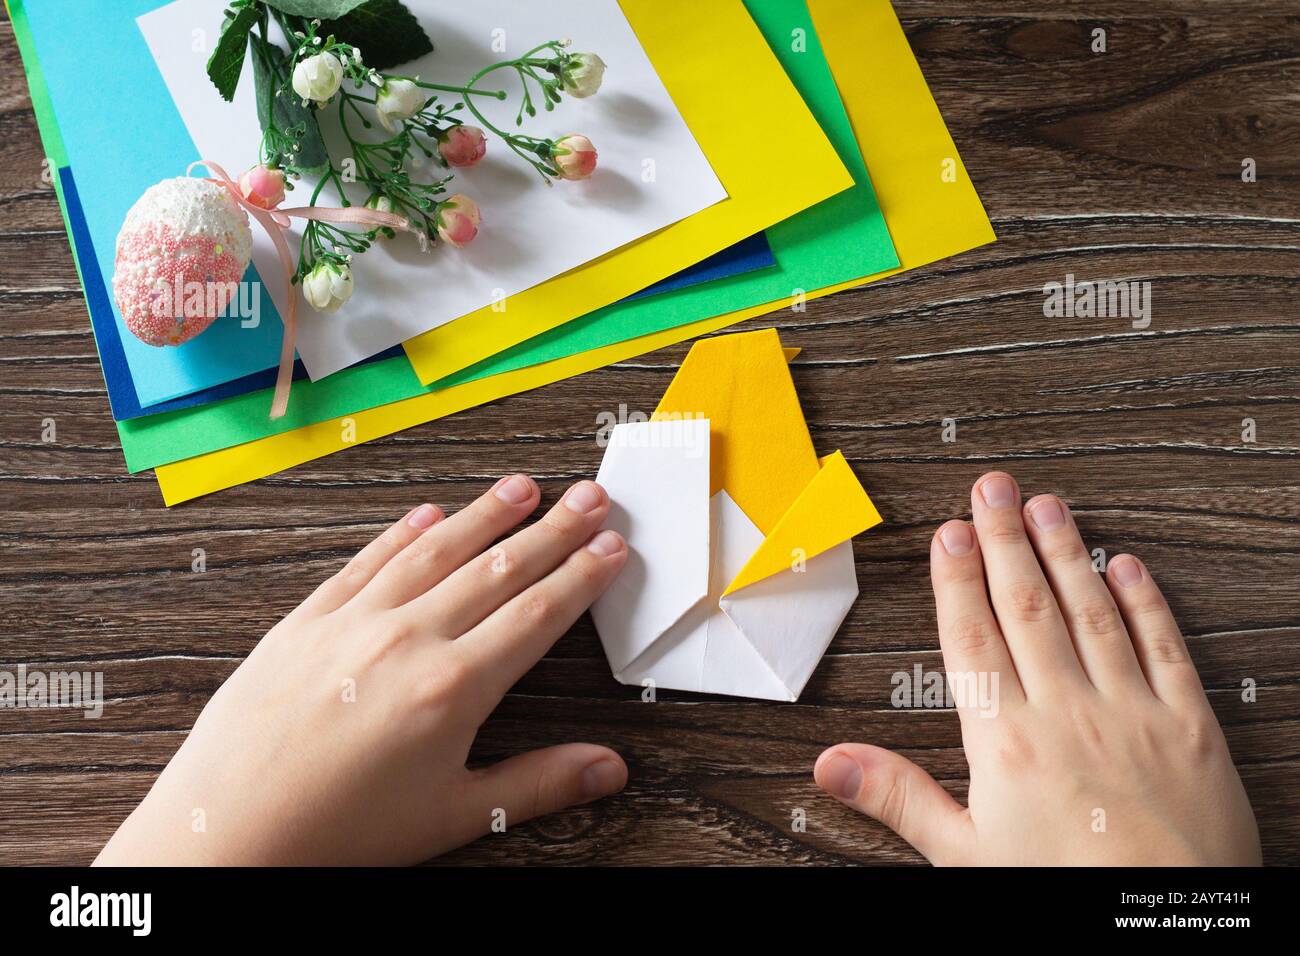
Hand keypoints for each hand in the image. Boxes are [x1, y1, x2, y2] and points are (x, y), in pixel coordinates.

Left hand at [96, 475, 628, 864]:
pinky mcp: (307, 619)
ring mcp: (355, 621)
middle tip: (589, 495)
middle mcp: (409, 638)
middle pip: (499, 568)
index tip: (611, 544)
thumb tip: (607, 768)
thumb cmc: (338, 832)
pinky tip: (426, 514)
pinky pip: (365, 561)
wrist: (229, 829)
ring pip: (436, 550)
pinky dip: (401, 533)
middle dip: (553, 528)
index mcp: (454, 687)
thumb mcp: (453, 814)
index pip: (539, 612)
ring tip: (520, 488)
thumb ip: (538, 783)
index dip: (583, 573)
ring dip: (484, 515)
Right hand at [814, 472, 1259, 864]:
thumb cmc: (1064, 895)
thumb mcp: (966, 857)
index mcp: (1007, 741)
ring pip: (1092, 611)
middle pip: (1027, 606)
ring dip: (1067, 551)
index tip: (949, 534)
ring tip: (1049, 505)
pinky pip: (1165, 647)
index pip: (972, 637)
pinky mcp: (1190, 727)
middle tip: (993, 488)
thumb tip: (831, 764)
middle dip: (1005, 539)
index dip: (957, 579)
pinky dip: (1145, 600)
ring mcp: (1133, 712)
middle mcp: (1067, 711)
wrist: (1167, 930)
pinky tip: (1127, 565)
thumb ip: (899, 798)